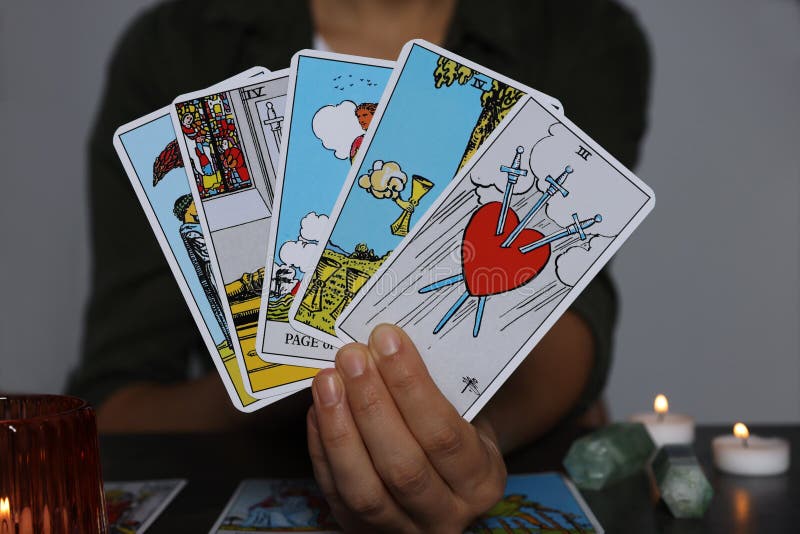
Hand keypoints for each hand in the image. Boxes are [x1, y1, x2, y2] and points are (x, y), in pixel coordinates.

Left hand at [307, 324, 505, 532]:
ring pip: (364, 489)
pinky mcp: (361, 532)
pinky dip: (322, 448)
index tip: (387, 339)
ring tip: (328, 380)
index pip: (444, 435)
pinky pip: (336, 493)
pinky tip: (318, 409)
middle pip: (403, 466)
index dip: (411, 386)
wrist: (447, 479)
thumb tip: (388, 341)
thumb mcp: (468, 413)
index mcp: (482, 481)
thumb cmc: (456, 431)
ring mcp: (402, 530)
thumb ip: (440, 386)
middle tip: (352, 356)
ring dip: (340, 428)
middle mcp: (446, 515)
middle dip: (372, 404)